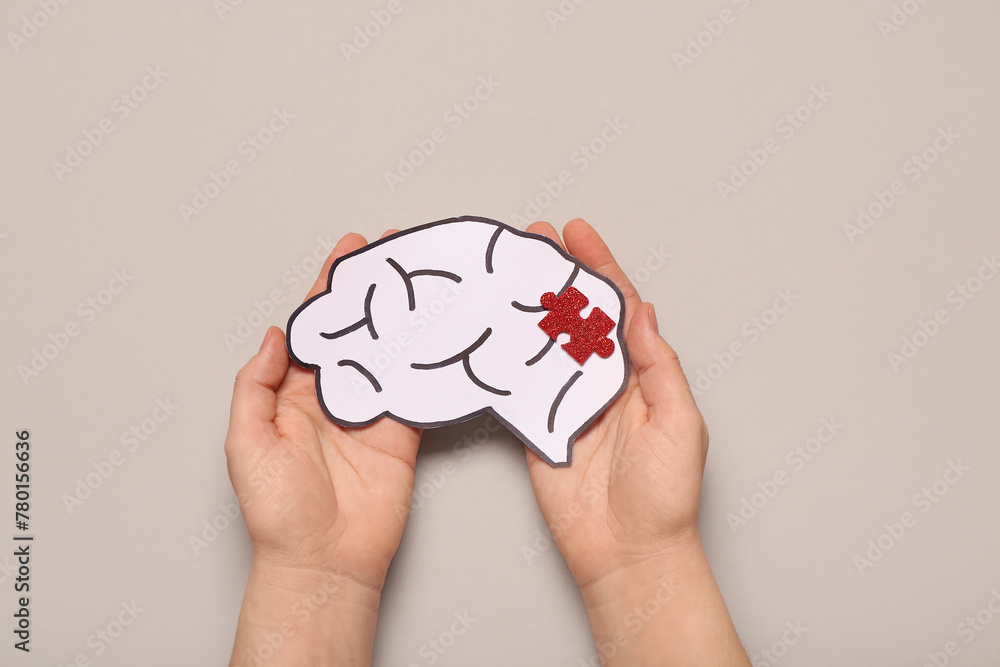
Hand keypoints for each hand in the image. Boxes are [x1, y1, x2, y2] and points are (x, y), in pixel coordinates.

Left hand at [224, 231, 420, 666]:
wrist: (322, 562)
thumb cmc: (277, 513)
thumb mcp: (245, 442)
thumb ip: (257, 385)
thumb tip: (275, 335)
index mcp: (292, 393)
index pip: (314, 328)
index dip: (330, 288)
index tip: (349, 253)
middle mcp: (334, 397)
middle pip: (358, 329)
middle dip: (374, 288)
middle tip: (393, 250)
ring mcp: (371, 412)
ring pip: (391, 350)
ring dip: (406, 314)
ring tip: (423, 276)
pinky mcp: (401, 433)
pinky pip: (416, 389)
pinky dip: (429, 360)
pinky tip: (440, 330)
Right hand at [525, 219, 748, 665]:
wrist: (629, 553)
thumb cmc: (665, 497)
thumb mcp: (679, 422)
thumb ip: (657, 365)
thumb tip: (642, 313)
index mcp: (639, 374)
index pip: (617, 308)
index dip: (599, 267)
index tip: (578, 234)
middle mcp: (602, 382)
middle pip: (575, 314)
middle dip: (556, 273)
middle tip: (533, 238)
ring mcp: (567, 402)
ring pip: (543, 341)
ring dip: (526, 304)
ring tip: (507, 269)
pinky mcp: (537, 427)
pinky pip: (519, 383)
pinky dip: (505, 354)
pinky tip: (491, 326)